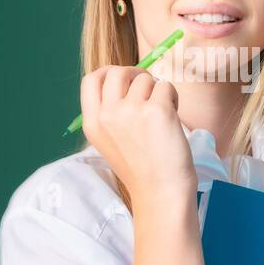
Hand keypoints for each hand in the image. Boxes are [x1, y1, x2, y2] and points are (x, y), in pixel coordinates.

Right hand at [80, 65, 196, 205]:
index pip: (91, 80)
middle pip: (118, 72)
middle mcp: (108, 115)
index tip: (124, 79)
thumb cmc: (142, 167)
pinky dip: (172, 98)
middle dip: (136, 75)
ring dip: (157, 91)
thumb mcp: (111, 141)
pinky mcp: (157, 110)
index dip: (108, 72)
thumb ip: (111, 112)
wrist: (161, 192)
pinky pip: (165, 87)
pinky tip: (172, 119)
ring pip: (146, 78)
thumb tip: (127, 78)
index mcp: (93, 123)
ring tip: (162, 116)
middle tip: (149, 91)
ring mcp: (131, 111)